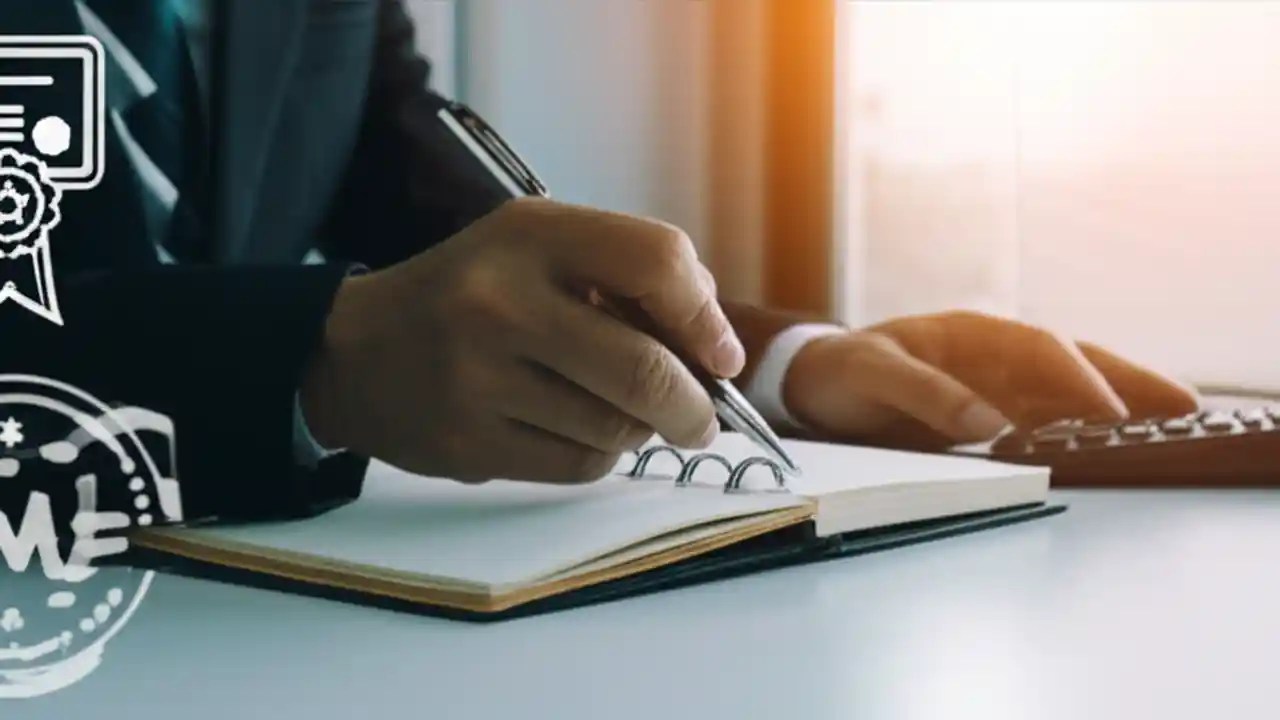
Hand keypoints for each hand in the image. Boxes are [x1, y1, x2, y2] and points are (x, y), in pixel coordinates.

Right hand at [300, 198, 743, 482]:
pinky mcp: (469, 445)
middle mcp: (500, 301)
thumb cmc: (472, 296)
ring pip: (616, 428)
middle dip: (693, 406)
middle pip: (644, 367)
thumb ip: (625, 276)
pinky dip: (599, 457)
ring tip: (617, 412)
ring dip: (639, 430)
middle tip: (702, 419)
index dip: (705, 315)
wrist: (355, 353)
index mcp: (530, 234)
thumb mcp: (537, 250)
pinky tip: (575, 432)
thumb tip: (715, 346)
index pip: (656, 259)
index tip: (719, 355)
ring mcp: (479, 378)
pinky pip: (579, 467)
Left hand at [782, 311, 1198, 448]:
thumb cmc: (841, 371)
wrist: (813, 385)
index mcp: (971, 335)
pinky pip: (1048, 422)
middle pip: (1074, 363)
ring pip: (1070, 393)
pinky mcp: (992, 418)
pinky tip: (1113, 449)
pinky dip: (1082, 433)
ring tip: (1170, 426)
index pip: (1041, 349)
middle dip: (1128, 382)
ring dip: (1117, 406)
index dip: (1078, 379)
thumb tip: (988, 424)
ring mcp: (997, 387)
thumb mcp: (872, 375)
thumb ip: (925, 393)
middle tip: (1183, 407)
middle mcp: (994, 357)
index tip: (1109, 412)